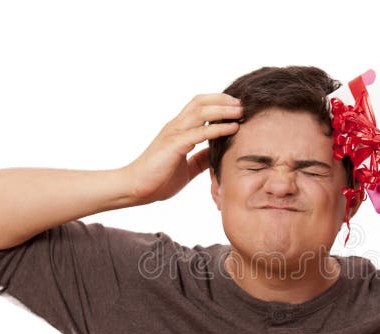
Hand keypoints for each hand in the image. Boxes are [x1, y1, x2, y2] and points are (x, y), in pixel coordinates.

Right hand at [123, 93, 242, 203]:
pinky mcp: (174, 145)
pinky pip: (199, 132)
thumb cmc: (158, 179)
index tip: (238, 106)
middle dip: (224, 100)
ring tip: (241, 111)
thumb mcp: (187, 168)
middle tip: (244, 104)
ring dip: (224, 109)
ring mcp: (174, 134)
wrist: (135, 189)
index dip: (219, 102)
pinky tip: (233, 128)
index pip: (200, 106)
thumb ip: (201, 159)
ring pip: (201, 111)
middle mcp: (176, 126)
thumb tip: (216, 154)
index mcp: (178, 130)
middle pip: (201, 101)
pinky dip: (218, 128)